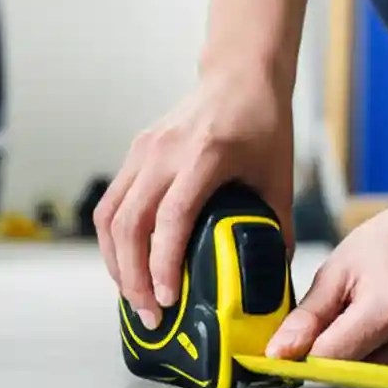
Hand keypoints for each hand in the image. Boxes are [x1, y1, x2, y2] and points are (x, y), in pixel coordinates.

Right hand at [93, 69, 293, 329]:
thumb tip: (273, 278)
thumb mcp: (278, 178)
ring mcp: (142, 151)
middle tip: (149, 313)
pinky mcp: (134, 154)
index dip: (163, 265)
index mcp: (205, 156)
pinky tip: (127, 264)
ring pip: (109, 217)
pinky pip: (111, 204)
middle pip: (129, 225)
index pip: (172, 218)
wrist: (239, 75)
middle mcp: (164, 153)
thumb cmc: (263, 123)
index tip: (168, 299)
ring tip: (133, 296)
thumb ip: (276, 229)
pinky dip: (113, 241)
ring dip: (116, 263)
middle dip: (132, 277)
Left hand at [265, 193, 387, 369]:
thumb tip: (278, 354)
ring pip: (373, 379)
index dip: (302, 358)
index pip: (330, 360)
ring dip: (358, 360)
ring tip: (365, 318)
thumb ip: (309, 316)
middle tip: (335, 321)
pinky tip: (387, 327)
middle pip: (352, 376)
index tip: (289, 352)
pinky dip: (382, 358)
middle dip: (332, 358)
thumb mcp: (341, 268)